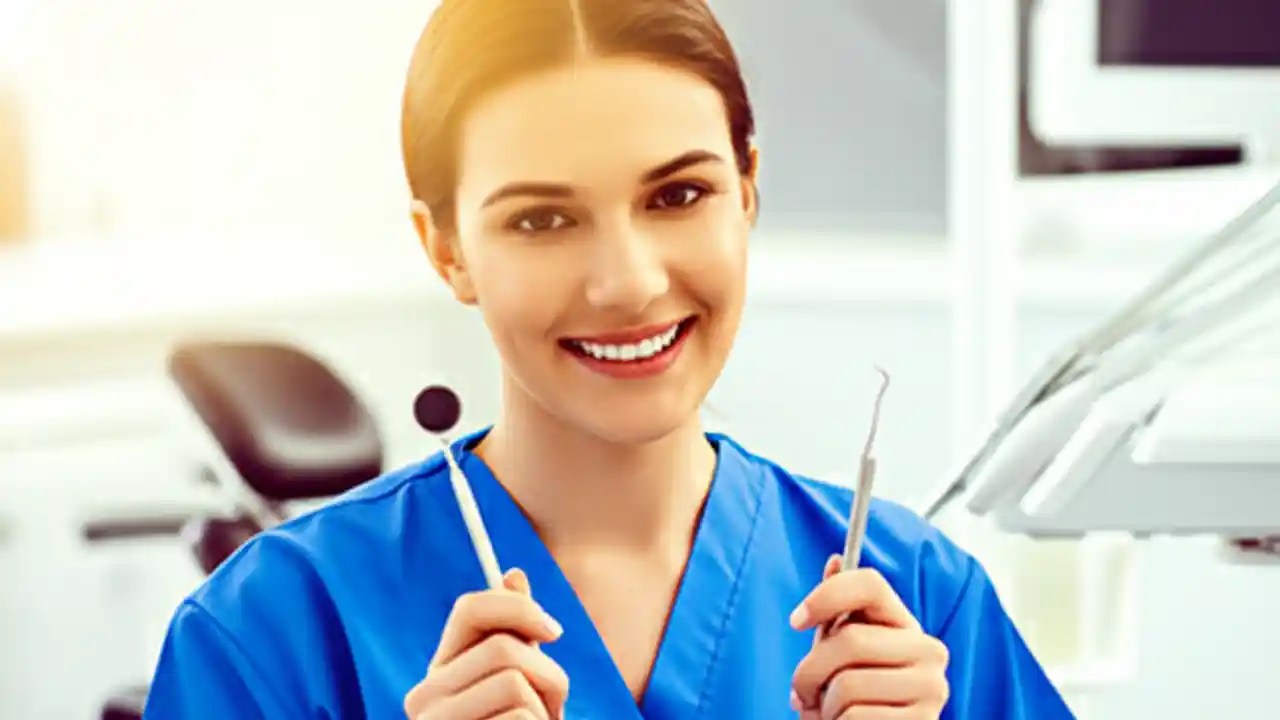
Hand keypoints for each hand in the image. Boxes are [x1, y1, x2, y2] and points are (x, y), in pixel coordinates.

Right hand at [404, 569, 569, 719]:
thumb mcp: (519, 685)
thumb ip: (513, 636)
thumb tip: (513, 575)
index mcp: (439, 674)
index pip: (469, 608)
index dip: (519, 608)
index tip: (553, 631)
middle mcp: (424, 700)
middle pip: (504, 649)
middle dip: (549, 675)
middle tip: (553, 708)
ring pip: (515, 683)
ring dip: (548, 709)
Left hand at [789, 557, 949, 719]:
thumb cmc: (854, 694)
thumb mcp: (841, 651)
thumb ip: (838, 612)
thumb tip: (835, 560)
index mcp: (905, 623)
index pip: (869, 584)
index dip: (826, 596)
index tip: (796, 621)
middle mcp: (928, 649)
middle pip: (848, 639)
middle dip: (809, 671)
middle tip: (802, 691)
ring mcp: (931, 688)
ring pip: (847, 685)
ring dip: (824, 705)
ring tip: (830, 712)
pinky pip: (855, 718)